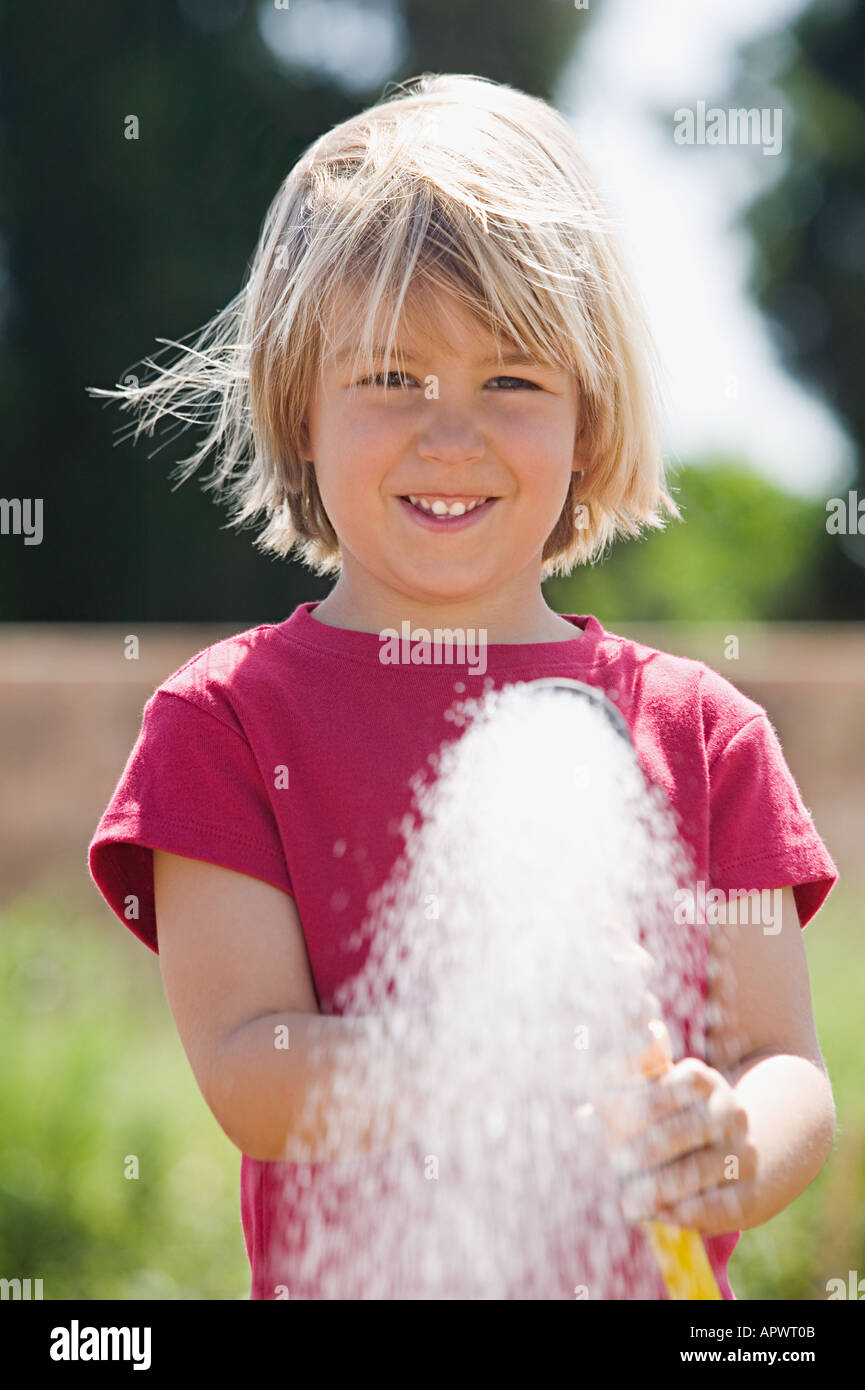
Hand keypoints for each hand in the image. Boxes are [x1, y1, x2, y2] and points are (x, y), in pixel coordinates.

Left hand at [595, 1058, 757, 1235]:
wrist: (719, 1160)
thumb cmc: (661, 1124)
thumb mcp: (638, 1104)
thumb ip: (611, 1106)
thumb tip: (581, 1121)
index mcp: (702, 1080)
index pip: (685, 1081)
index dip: (652, 1099)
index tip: (618, 1113)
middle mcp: (730, 1112)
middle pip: (691, 1128)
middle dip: (649, 1147)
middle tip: (617, 1162)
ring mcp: (743, 1153)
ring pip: (702, 1169)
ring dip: (662, 1186)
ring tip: (628, 1202)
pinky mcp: (748, 1193)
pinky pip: (718, 1204)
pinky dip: (686, 1212)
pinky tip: (660, 1215)